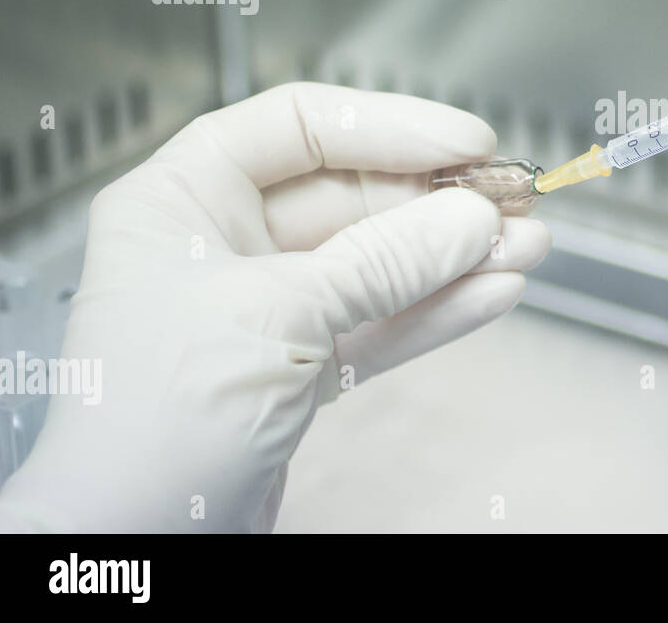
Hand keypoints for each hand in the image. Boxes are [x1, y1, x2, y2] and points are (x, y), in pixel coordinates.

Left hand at [0, 83, 549, 531]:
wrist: (139, 542)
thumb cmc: (152, 422)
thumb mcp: (276, 315)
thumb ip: (382, 262)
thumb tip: (469, 220)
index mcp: (183, 199)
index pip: (301, 128)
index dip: (390, 126)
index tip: (466, 141)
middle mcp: (224, 245)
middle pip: (354, 196)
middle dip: (440, 201)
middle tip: (515, 198)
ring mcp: (269, 307)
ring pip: (379, 264)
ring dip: (455, 257)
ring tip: (528, 244)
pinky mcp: (302, 368)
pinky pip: (382, 323)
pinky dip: (438, 311)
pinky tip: (494, 293)